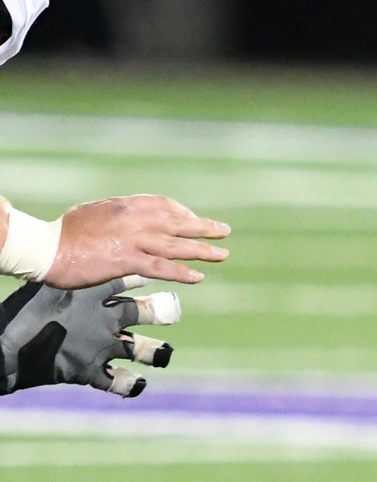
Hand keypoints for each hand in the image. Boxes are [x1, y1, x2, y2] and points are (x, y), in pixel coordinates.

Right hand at [0, 276, 178, 396]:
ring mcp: (99, 346)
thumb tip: (70, 264)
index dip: (141, 277)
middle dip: (161, 311)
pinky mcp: (90, 372)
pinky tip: (139, 382)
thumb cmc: (18, 313)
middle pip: (142, 312)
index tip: (150, 275)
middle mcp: (101, 318)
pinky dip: (132, 384)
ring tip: (164, 353)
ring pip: (141, 348)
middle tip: (171, 310)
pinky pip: (121, 382)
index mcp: (87, 292)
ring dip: (155, 351)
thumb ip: (64, 280)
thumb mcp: (42, 288)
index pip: (124, 279)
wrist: (4, 348)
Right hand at [43, 195, 229, 287]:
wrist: (46, 247)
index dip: (184, 213)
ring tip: (222, 254)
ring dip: (203, 250)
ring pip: (176, 244)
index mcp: (126, 205)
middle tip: (224, 231)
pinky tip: (198, 277)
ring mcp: (133, 240)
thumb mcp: (96, 212)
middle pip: (178, 222)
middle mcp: (134, 220)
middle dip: (204, 227)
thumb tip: (132, 223)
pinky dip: (182, 272)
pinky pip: (162, 267)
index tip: (195, 221)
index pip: (164, 205)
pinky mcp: (127, 261)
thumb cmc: (66, 232)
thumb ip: (119, 216)